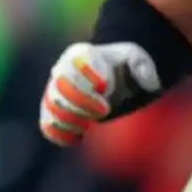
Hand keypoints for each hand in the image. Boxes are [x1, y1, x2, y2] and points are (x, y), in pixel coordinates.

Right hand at [39, 42, 159, 145]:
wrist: (110, 81)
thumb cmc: (122, 67)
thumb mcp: (136, 57)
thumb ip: (141, 64)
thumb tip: (144, 80)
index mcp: (79, 54)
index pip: (76, 61)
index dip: (88, 74)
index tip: (105, 87)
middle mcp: (61, 71)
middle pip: (61, 85)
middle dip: (81, 100)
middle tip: (105, 109)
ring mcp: (54, 92)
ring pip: (51, 105)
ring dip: (70, 118)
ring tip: (89, 125)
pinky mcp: (52, 112)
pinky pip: (47, 124)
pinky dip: (60, 133)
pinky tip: (78, 137)